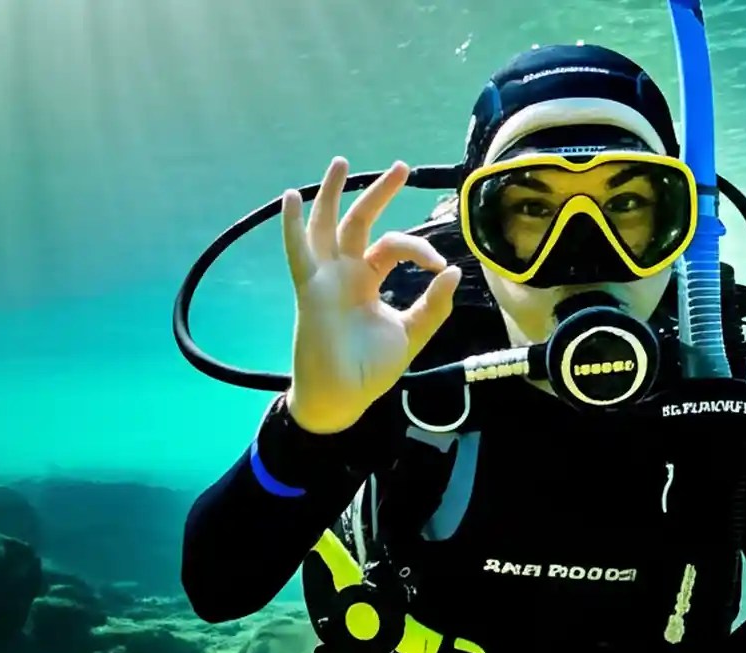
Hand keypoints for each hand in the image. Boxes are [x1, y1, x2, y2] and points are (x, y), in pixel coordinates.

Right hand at [283, 157, 461, 432]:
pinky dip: (292, 226)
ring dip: (333, 194)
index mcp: (368, 280)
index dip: (419, 248)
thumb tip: (453, 271)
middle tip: (401, 167)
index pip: (393, 246)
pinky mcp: (310, 290)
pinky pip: (298, 254)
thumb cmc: (372, 368)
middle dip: (380, 194)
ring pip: (327, 226)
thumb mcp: (411, 332)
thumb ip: (433, 305)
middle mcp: (345, 272)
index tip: (440, 267)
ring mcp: (325, 278)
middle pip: (361, 222)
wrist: (344, 397)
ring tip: (342, 163)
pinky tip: (292, 198)